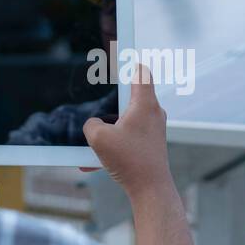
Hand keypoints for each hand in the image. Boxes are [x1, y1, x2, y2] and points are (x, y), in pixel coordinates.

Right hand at [82, 65, 173, 198]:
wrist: (150, 190)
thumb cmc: (130, 161)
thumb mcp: (98, 138)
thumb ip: (91, 125)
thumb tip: (94, 125)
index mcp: (145, 103)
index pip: (140, 71)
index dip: (129, 62)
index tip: (121, 53)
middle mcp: (153, 113)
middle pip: (132, 96)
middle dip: (112, 100)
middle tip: (100, 97)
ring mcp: (153, 130)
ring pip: (127, 121)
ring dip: (109, 130)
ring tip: (91, 143)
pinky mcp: (150, 145)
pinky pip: (128, 139)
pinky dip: (113, 147)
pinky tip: (93, 164)